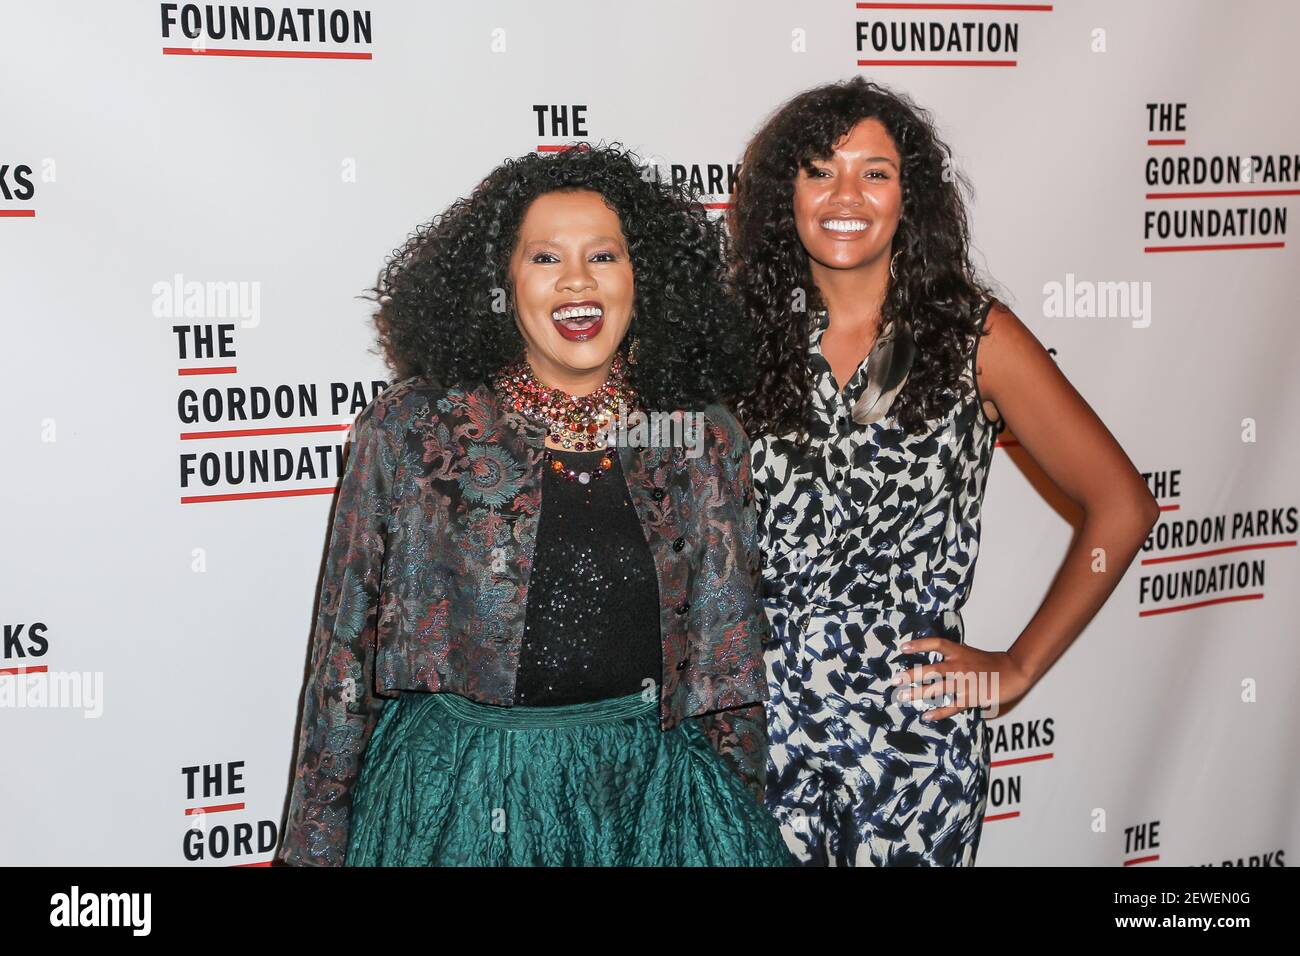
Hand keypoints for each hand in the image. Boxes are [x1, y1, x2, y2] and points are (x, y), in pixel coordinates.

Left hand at [890, 638, 1033, 721]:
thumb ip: (952, 656)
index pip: (935, 644)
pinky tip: (926, 716)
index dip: (919, 645)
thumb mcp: (968, 653)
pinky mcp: (970, 698)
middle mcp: (958, 665)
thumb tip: (933, 664)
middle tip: (895, 680)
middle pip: (930, 669)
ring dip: (918, 694)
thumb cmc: (990, 663)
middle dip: (911, 675)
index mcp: (958, 651)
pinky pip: (950, 706)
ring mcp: (963, 682)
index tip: (902, 647)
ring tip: (902, 697)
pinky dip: (938, 712)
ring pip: (936, 689)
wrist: (1012, 671)